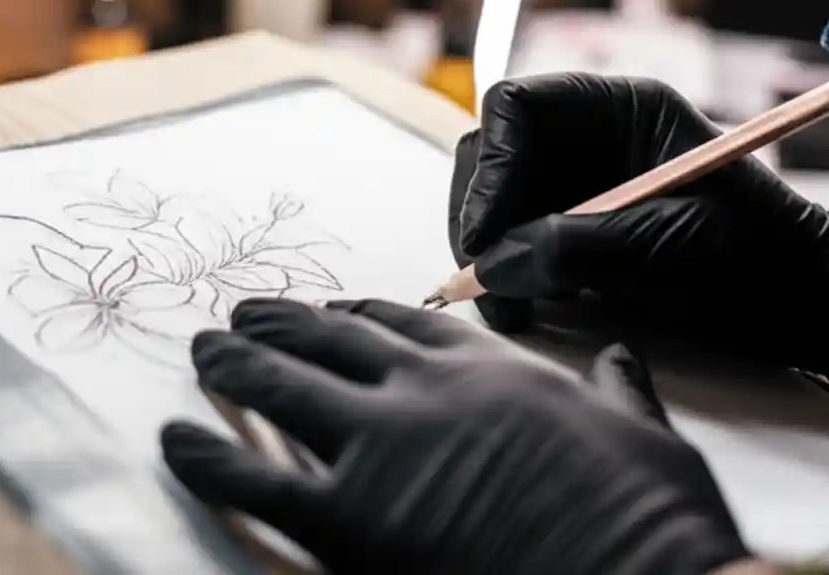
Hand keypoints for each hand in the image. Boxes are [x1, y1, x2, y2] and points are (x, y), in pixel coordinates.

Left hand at [161, 298, 748, 574]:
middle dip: (280, 320)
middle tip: (241, 312)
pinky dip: (206, 456)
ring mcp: (386, 449)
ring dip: (234, 363)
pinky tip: (174, 440)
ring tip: (202, 349)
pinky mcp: (351, 520)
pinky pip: (254, 478)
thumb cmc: (654, 523)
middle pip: (331, 336)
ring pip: (282, 386)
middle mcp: (429, 392)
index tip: (332, 306)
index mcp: (495, 370)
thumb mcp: (647, 438)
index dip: (360, 311)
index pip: (409, 321)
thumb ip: (618, 390)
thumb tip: (617, 356)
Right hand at [449, 73, 828, 376]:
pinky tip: (530, 306)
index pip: (517, 110)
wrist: (802, 307)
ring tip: (515, 306)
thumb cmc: (762, 260)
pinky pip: (509, 244)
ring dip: (489, 254)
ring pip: (491, 205)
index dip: (492, 169)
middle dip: (480, 218)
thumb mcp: (671, 245)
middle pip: (491, 157)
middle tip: (488, 281)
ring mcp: (573, 187)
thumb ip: (576, 248)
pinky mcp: (568, 234)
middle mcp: (587, 141)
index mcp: (621, 111)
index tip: (487, 236)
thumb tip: (491, 265)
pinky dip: (506, 277)